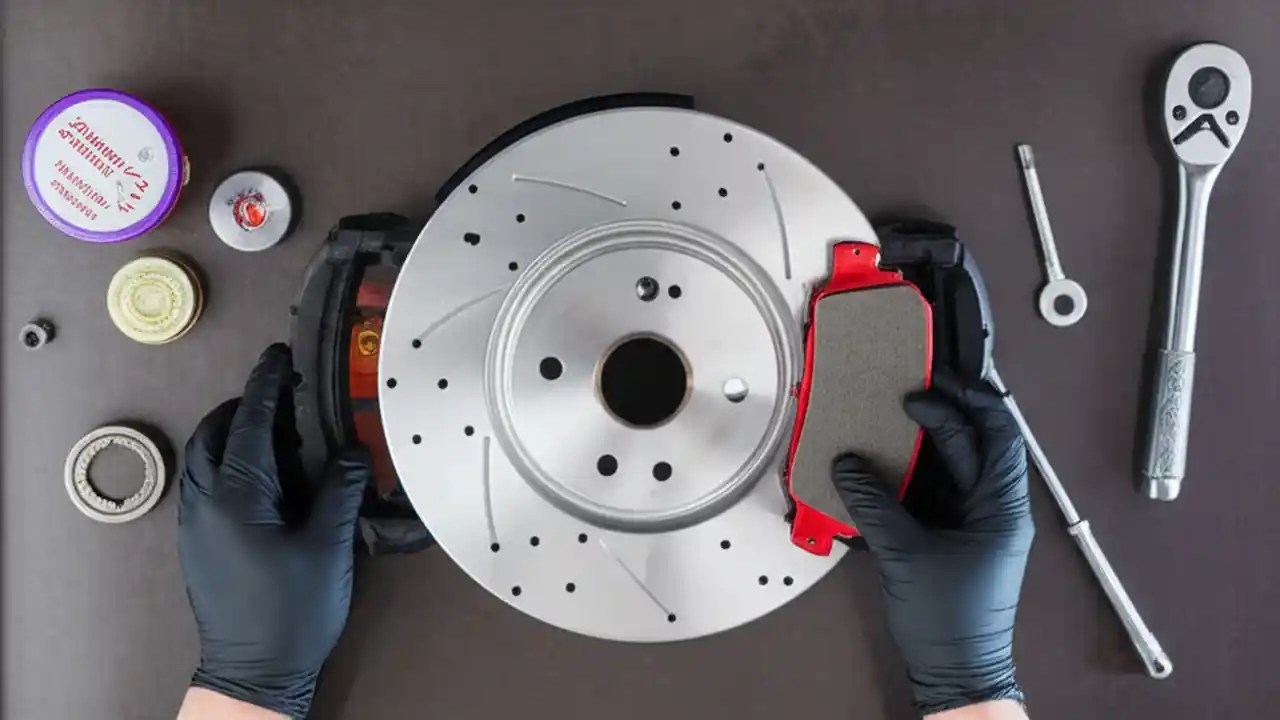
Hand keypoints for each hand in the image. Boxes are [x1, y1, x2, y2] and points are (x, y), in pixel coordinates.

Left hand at [178, 344, 366, 718]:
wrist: (253, 670)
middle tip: (284, 395)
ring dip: (236, 434)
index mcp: (235, 493)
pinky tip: (268, 480)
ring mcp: (196, 523)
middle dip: (247, 405)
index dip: (268, 382)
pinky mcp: (199, 542)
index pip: (250, 420)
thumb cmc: (290, 612)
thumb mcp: (328, 546)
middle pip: (215, 431)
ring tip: (281, 435)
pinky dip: (230, 462)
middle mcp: (206, 500)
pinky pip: (207, 483)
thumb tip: (354, 451)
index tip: (281, 356)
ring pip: (205, 457)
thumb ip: (341, 490)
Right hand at [834, 369, 1033, 715]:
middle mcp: (996, 509)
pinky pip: (940, 490)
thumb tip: (847, 464)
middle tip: (915, 387)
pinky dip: (918, 471)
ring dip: (931, 440)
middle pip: (979, 443)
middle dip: (948, 411)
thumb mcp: (904, 554)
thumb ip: (872, 503)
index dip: (963, 403)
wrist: (956, 672)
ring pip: (959, 464)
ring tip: (897, 416)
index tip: (924, 389)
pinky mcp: (957, 536)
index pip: (996, 435)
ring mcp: (978, 523)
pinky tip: (890, 460)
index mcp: (1002, 508)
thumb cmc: (950, 623)